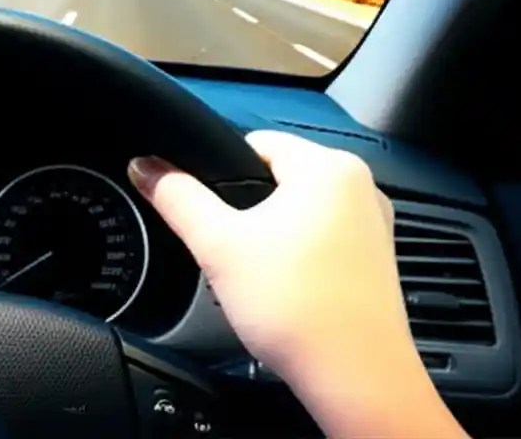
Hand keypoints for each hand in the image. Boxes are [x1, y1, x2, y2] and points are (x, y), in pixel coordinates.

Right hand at [128, 130, 465, 438]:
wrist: (354, 377)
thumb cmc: (299, 309)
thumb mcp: (218, 245)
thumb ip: (177, 197)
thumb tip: (146, 167)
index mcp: (329, 167)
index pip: (255, 142)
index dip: (220, 173)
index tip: (206, 208)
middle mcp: (361, 188)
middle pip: (278, 179)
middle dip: (246, 210)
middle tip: (233, 251)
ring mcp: (373, 226)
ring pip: (299, 214)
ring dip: (272, 236)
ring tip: (261, 275)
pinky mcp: (374, 262)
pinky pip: (322, 243)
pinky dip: (298, 259)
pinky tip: (286, 290)